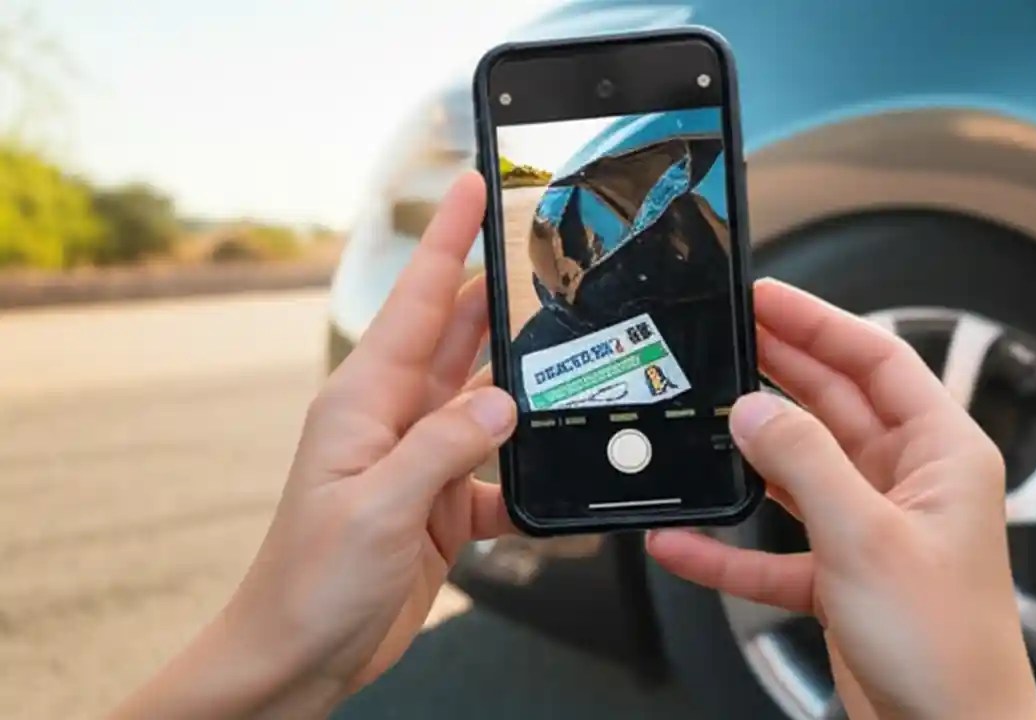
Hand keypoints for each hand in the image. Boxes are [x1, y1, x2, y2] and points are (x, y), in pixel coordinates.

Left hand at [111, 172, 516, 718]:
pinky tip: (555, 486)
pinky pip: (499, 476)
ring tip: (573, 359)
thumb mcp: (377, 509)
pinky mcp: (442, 504)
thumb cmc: (309, 582)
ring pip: (487, 405)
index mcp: (364, 402)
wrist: (301, 656)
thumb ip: (443, 449)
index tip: (474, 186)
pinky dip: (528, 479)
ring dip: (527, 388)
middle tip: (546, 255)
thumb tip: (503, 406)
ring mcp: (420, 462)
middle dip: (500, 296)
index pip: (415, 302)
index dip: (447, 240)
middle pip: (459, 340)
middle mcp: (393, 421)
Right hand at [646, 280, 1035, 719]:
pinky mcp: (842, 576)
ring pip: (802, 470)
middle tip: (727, 336)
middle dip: (780, 369)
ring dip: (752, 450)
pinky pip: (774, 549)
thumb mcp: (866, 539)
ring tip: (703, 412)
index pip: (879, 361)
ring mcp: (872, 529)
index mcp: (943, 455)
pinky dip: (730, 547)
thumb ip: (805, 465)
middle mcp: (910, 484)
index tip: (768, 299)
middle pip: (835, 404)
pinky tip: (685, 542)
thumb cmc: (948, 648)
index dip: (821, 323)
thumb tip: (755, 410)